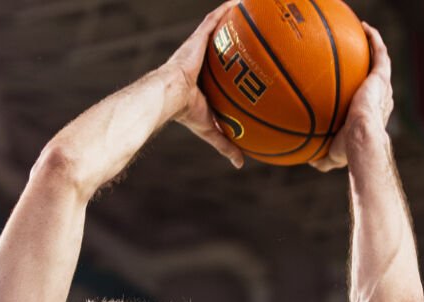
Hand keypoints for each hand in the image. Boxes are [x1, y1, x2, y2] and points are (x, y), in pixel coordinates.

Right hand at [161, 3, 244, 168]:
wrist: (170, 95)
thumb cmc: (186, 113)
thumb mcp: (211, 129)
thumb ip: (225, 144)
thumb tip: (240, 164)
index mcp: (204, 79)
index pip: (220, 69)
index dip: (232, 64)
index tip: (246, 62)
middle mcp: (202, 60)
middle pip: (222, 46)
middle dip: (235, 38)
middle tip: (253, 33)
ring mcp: (199, 47)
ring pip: (220, 29)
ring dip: (233, 20)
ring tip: (250, 11)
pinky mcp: (199, 37)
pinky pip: (215, 19)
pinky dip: (227, 10)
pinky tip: (241, 2)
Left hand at [312, 22, 393, 172]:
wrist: (361, 139)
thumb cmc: (347, 150)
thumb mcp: (332, 156)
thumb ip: (323, 158)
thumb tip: (311, 162)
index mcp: (371, 115)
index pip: (368, 100)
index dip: (362, 92)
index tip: (351, 86)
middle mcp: (380, 99)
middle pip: (376, 78)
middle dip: (368, 67)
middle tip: (356, 58)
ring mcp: (383, 87)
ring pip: (381, 62)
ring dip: (374, 47)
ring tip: (363, 34)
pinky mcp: (382, 76)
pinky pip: (379, 52)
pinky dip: (373, 39)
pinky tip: (364, 28)